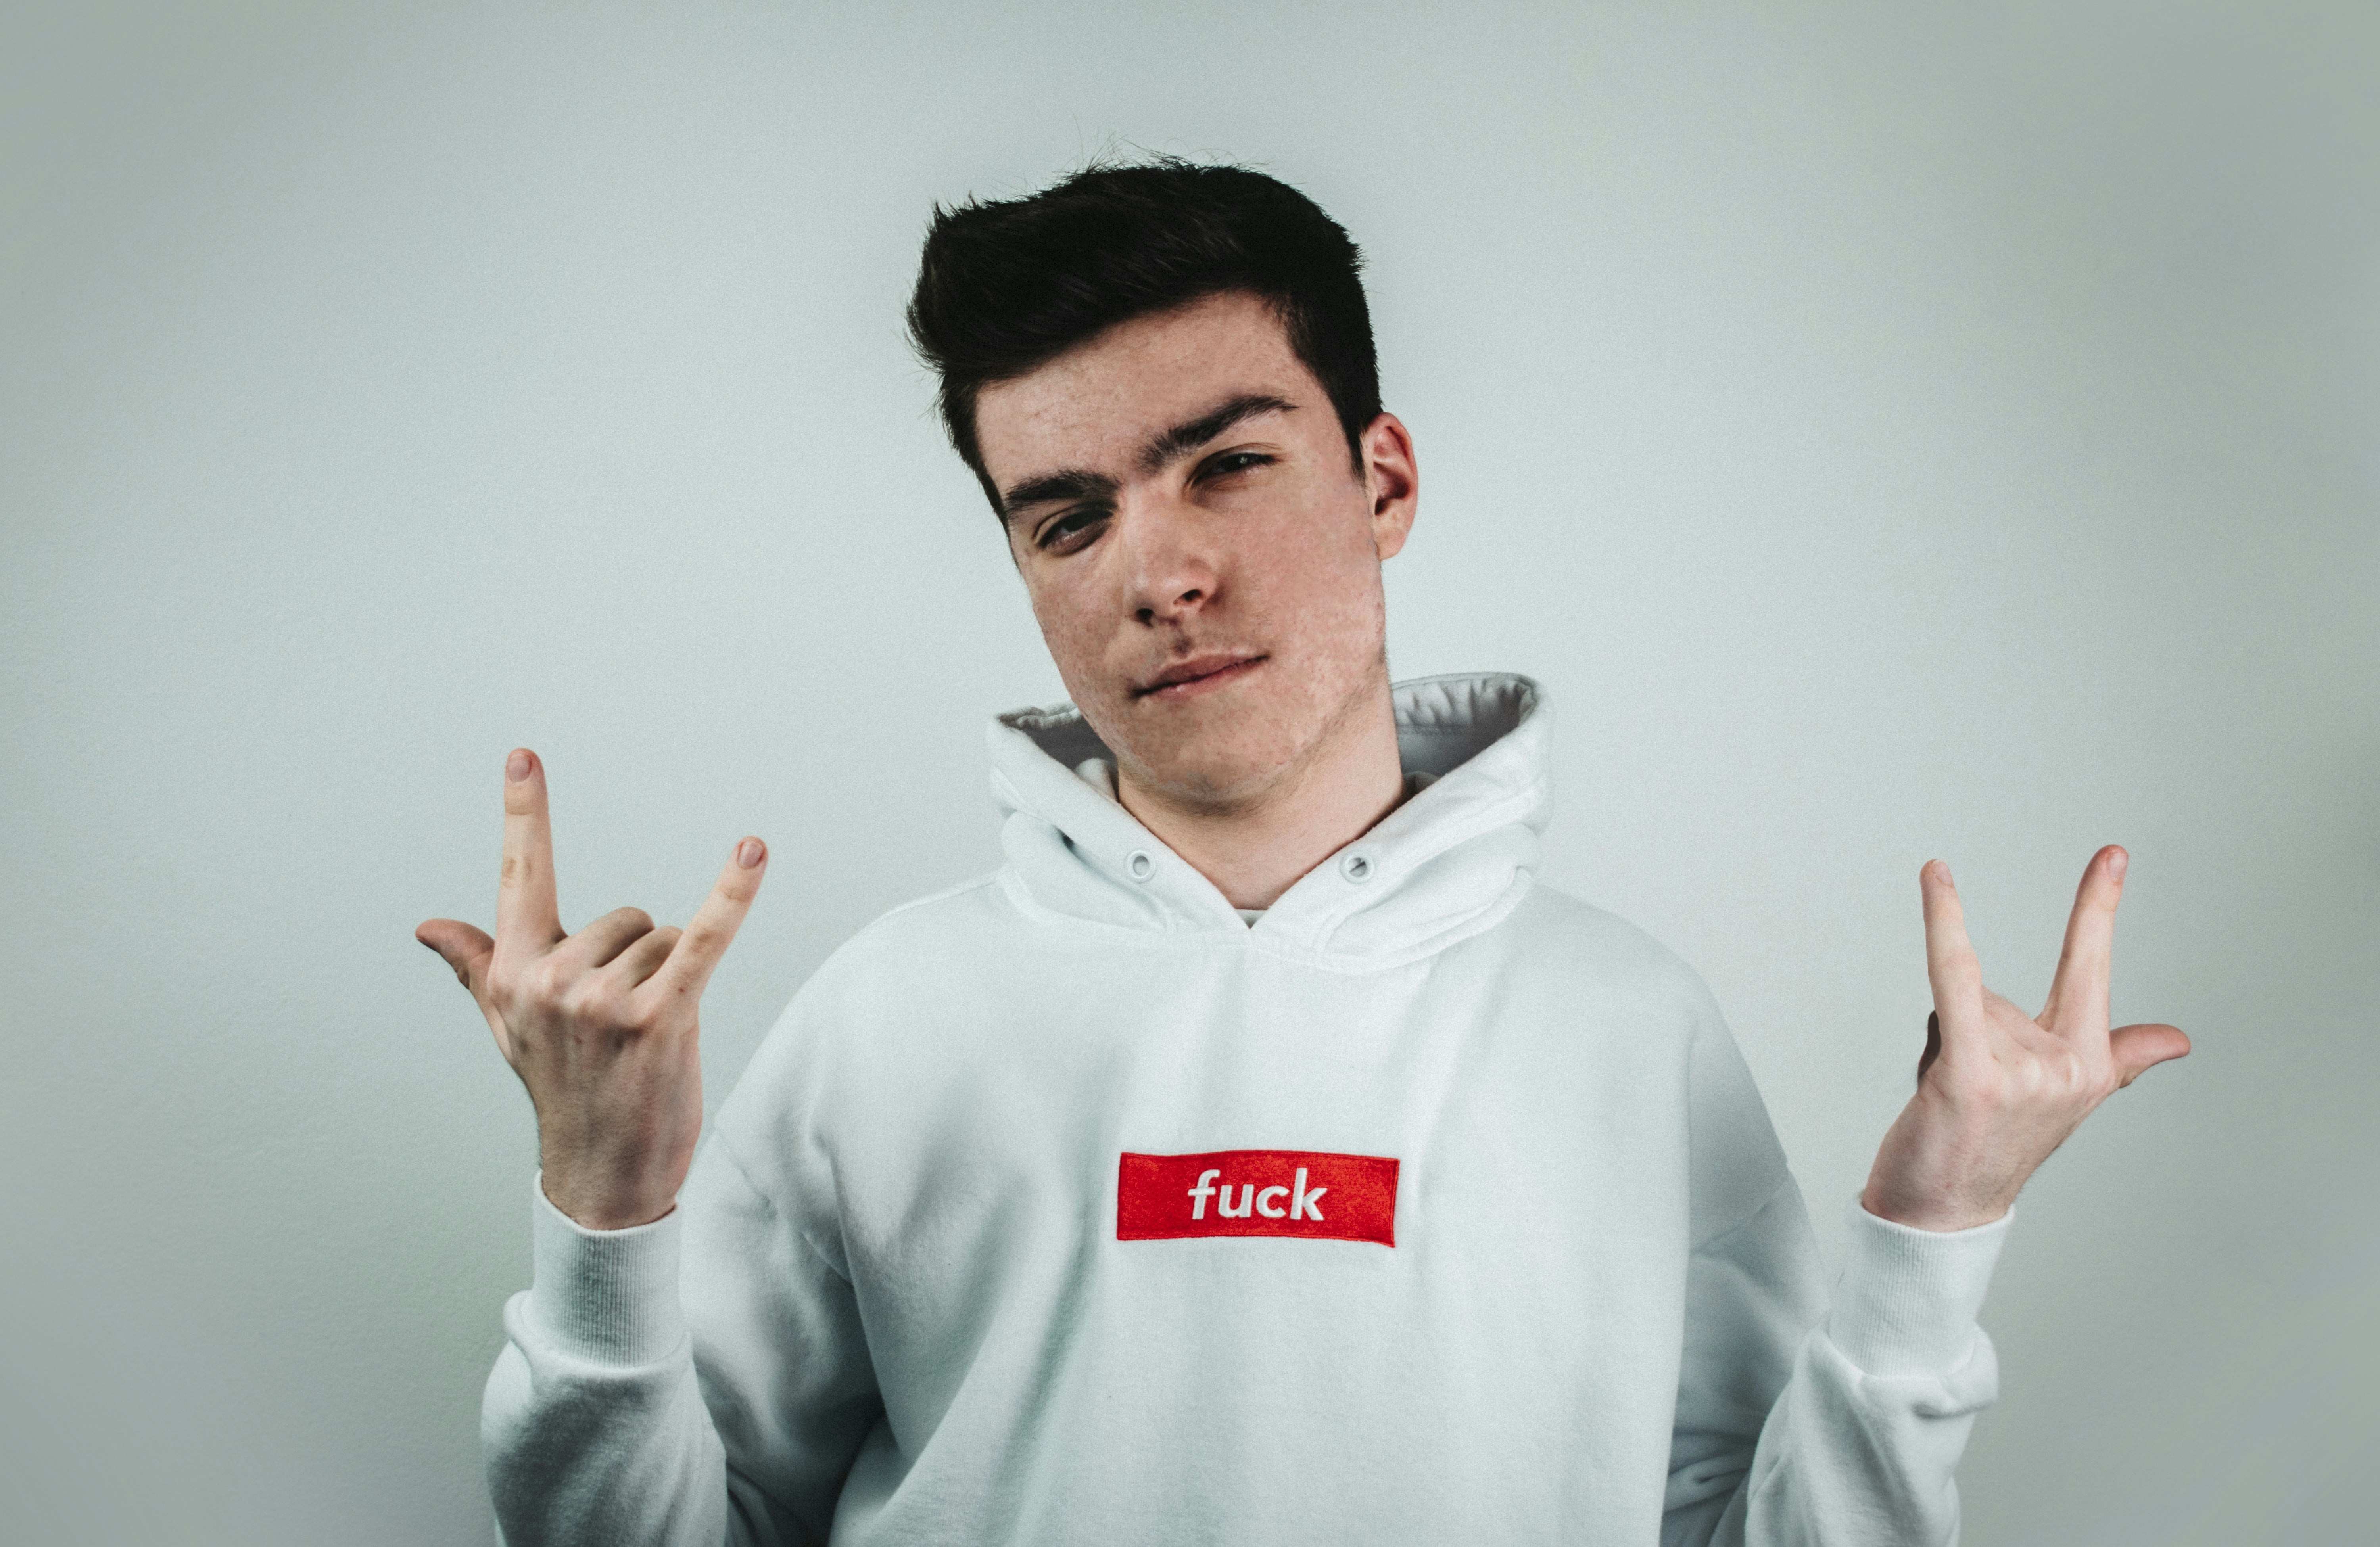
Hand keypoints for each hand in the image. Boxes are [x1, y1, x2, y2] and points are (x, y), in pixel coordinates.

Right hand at [415, 748, 767, 1228]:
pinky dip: (732, 897)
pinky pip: (702, 941)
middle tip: (622, 1028)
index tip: (524, 755)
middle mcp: (549, 981)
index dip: (525, 812)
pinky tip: (753, 852)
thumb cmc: (565, 1090)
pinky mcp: (656, 1020)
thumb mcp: (510, 1026)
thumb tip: (428, 926)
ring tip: (646, 1040)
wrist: (604, 1174)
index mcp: (512, 974)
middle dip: (638, 962)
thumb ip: (476, 966)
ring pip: (664, 940)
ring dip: (669, 982)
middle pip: (627, 917)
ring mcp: (599, 1002)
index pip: (521, 875)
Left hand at [1860, 846, 2189, 1231]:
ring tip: (1944, 1103)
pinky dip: (1945, 926)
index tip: (2112, 853)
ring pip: (1957, 1009)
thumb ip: (2119, 1060)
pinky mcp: (1974, 1077)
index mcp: (2091, 1066)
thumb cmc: (1992, 1149)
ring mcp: (2024, 1074)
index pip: (2095, 969)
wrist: (1942, 1215)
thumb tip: (2178, 1039)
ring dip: (1937, 1047)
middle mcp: (2066, 1068)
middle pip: (1994, 998)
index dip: (2099, 906)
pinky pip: (1954, 980)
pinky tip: (1938, 878)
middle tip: (1969, 1097)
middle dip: (1969, 1026)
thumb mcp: (2064, 1101)